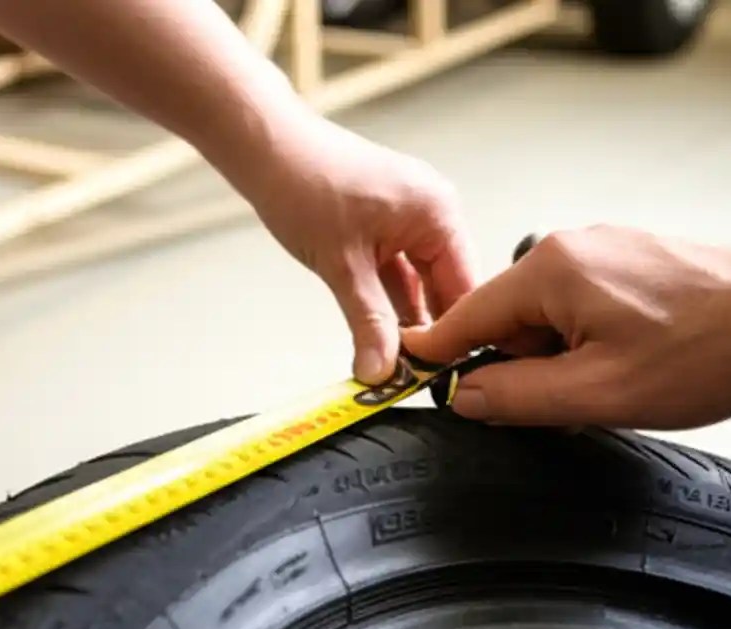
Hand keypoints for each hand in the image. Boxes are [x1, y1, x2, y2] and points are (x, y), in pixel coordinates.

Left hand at [243, 113, 474, 383]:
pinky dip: (386, 300)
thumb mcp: (342, 266)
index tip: (442, 374)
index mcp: (437, 213)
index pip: (465, 287)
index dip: (455, 333)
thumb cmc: (304, 182)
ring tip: (396, 364)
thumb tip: (382, 369)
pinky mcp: (382, 223)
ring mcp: (406, 217)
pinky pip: (396, 271)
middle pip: (445, 287)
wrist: (265, 148)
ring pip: (417, 282)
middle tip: (415, 378)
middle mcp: (430, 211)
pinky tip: (378, 333)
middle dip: (428, 330)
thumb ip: (368, 322)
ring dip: (403, 318)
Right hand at [400, 224, 730, 428]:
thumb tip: (463, 396)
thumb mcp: (598, 393)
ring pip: (542, 319)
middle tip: (563, 404)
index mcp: (550, 271)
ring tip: (614, 381)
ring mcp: (600, 251)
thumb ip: (515, 396)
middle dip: (517, 368)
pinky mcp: (625, 262)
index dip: (433, 357)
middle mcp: (569, 248)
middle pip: (502, 321)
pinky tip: (628, 364)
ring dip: (558, 360)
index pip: (462, 317)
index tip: (404, 378)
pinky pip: (576, 308)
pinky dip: (585, 343)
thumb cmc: (715, 348)